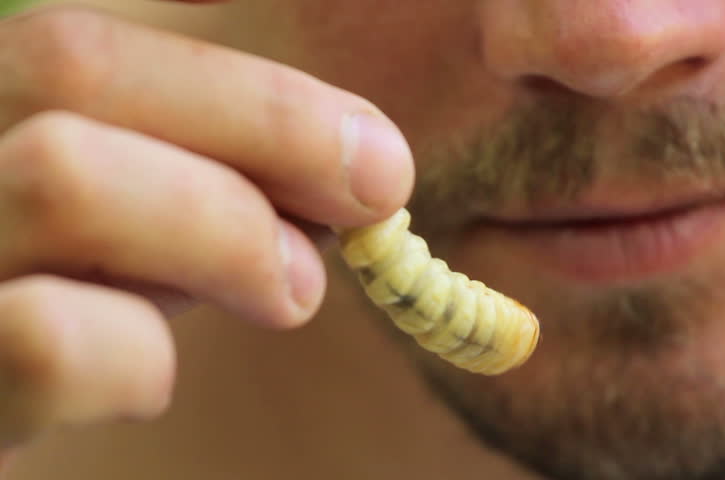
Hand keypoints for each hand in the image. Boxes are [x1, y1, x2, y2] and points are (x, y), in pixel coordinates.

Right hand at [0, 1, 412, 464]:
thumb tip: (347, 152)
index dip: (253, 91)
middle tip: (372, 197)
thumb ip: (199, 169)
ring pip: (60, 179)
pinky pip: (40, 341)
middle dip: (264, 127)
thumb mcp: (131, 219)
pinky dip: (136, 357)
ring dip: (224, 233)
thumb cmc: (62, 309)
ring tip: (291, 293)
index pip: (87, 45)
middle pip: (67, 67)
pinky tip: (147, 381)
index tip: (376, 154)